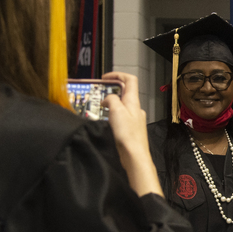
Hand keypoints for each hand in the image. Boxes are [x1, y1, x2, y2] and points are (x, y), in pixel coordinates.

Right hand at [102, 72, 162, 196]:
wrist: (134, 156)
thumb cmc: (127, 134)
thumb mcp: (117, 111)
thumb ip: (112, 100)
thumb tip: (108, 99)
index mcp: (133, 101)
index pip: (130, 80)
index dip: (117, 75)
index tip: (104, 78)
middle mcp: (135, 108)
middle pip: (124, 92)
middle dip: (110, 91)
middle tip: (97, 94)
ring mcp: (134, 119)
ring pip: (121, 105)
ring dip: (109, 104)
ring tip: (97, 108)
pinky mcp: (130, 129)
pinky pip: (120, 117)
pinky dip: (111, 115)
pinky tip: (103, 122)